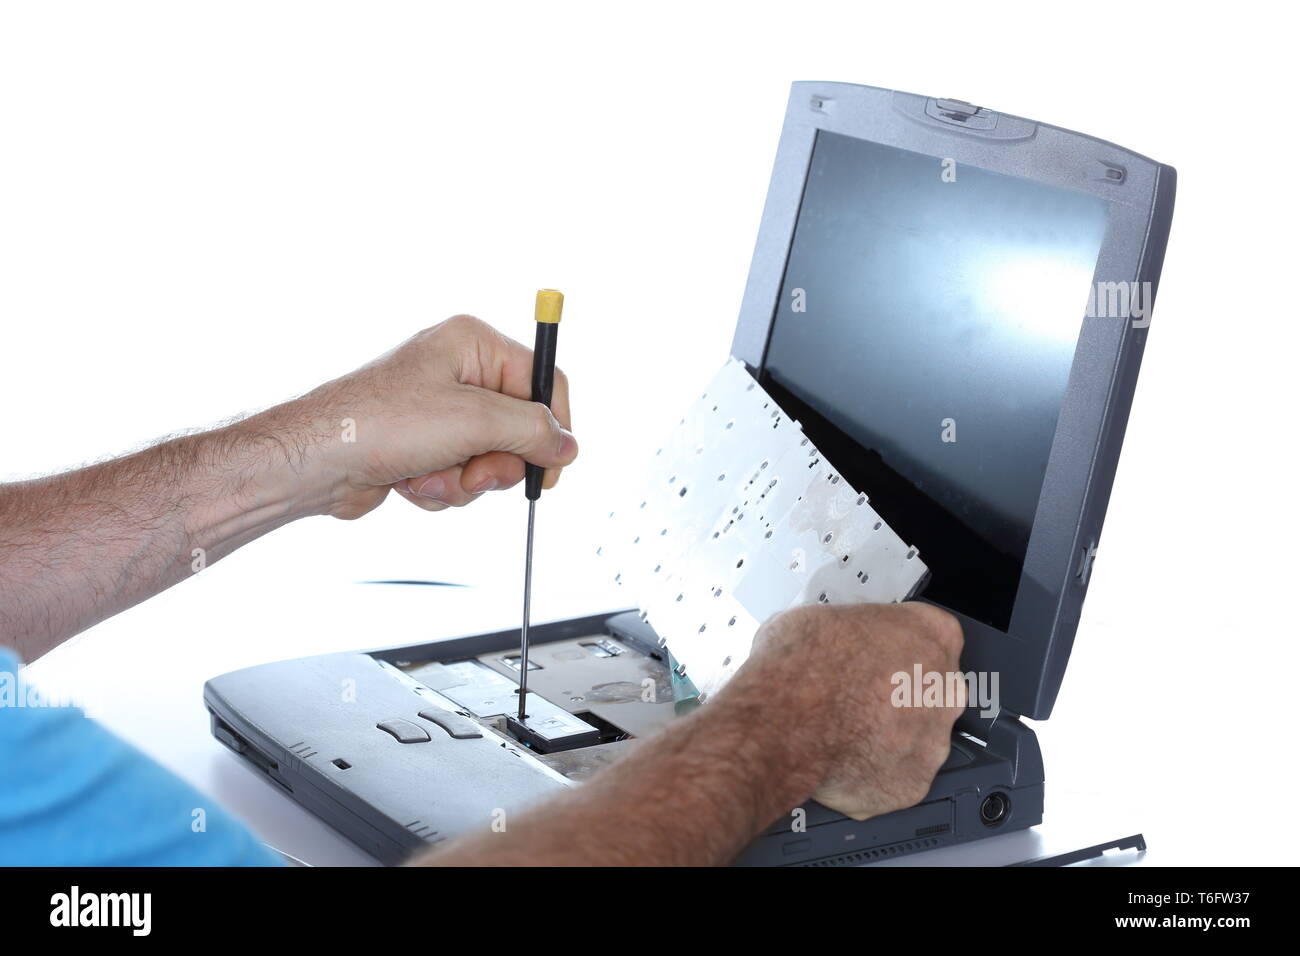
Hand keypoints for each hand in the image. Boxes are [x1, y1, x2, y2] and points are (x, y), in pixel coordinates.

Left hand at [281, 314, 576, 518]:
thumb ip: (532, 432)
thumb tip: (567, 445)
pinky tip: (409, 481)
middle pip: (518, 428)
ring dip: (463, 480)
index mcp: (473, 344)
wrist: (315, 461)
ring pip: (489, 459)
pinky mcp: (423, 444)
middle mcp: (459, 370)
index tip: (552, 466)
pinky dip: (440, 487)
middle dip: (495, 463)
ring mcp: (439, 410)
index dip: (553, 428)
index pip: (543, 381)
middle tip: (474, 474)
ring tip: (428, 474)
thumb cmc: (379, 424)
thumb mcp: (473, 423)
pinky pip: (460, 474)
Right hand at [721, 602, 964, 820]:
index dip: (897, 649)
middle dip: (897, 697)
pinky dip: (869, 776)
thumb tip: (830, 640)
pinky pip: (893, 782)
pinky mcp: (911, 785)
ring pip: (915, 740)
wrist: (781, 719)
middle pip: (930, 692)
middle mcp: (944, 689)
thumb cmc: (799, 665)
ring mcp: (932, 742)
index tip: (877, 657)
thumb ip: (848, 633)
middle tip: (855, 697)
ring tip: (840, 732)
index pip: (930, 636)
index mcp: (931, 635)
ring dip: (885, 738)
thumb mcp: (819, 617)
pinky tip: (838, 761)